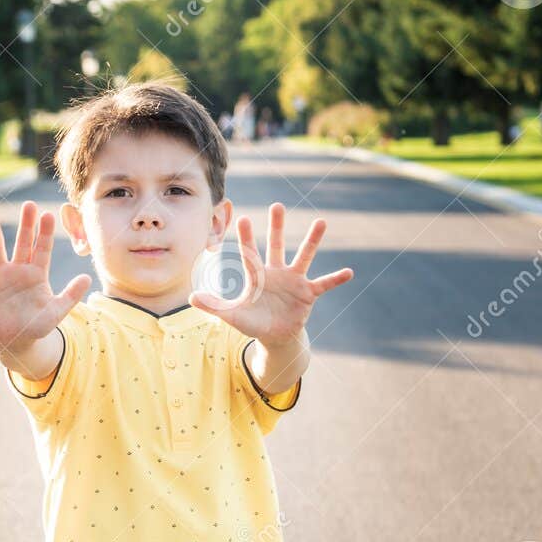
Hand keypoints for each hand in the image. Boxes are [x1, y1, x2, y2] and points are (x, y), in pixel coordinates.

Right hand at [0, 201, 90, 353]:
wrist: (15, 340)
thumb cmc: (37, 325)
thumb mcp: (56, 312)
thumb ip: (70, 295)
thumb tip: (87, 278)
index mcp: (37, 274)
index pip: (42, 249)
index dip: (44, 233)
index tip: (48, 215)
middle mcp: (18, 270)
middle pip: (22, 242)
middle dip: (25, 225)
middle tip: (29, 205)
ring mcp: (0, 276)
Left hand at [189, 203, 353, 344]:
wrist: (275, 335)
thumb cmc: (253, 321)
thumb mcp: (233, 315)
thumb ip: (215, 306)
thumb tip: (192, 298)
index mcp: (257, 275)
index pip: (250, 253)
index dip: (247, 237)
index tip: (243, 217)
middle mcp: (276, 272)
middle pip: (276, 245)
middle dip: (277, 226)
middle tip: (277, 205)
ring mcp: (294, 281)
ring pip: (303, 256)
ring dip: (311, 241)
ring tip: (321, 222)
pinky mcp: (308, 294)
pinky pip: (324, 284)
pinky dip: (336, 279)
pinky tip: (349, 272)